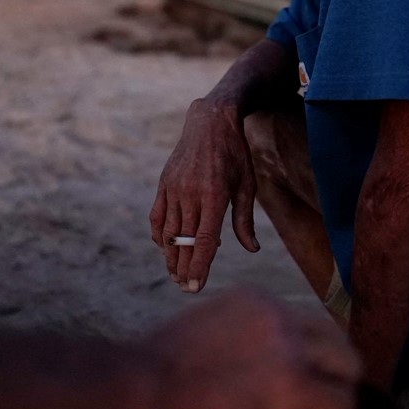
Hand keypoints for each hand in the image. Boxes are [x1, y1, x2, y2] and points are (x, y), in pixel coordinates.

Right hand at [125, 290, 360, 408]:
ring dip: (334, 395)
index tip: (290, 386)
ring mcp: (287, 349)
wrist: (126, 401)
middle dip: (330, 371)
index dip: (304, 357)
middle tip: (315, 407)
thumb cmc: (138, 388)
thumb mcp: (188, 345)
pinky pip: (341, 405)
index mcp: (248, 303)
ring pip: (347, 366)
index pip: (301, 322)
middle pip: (333, 338)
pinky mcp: (294, 387)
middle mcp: (275, 315)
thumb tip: (227, 378)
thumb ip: (220, 346)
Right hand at [150, 97, 262, 292]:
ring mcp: (174, 189)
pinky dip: (159, 235)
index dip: (199, 266)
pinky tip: (164, 247)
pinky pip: (157, 216)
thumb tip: (251, 249)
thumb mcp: (247, 184)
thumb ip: (244, 219)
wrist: (210, 121)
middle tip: (185, 288)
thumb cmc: (235, 154)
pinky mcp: (164, 184)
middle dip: (183, 268)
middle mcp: (190, 194)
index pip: (203, 240)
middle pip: (183, 241)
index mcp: (214, 195)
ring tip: (175, 274)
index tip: (195, 286)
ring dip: (170, 256)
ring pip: (167, 232)